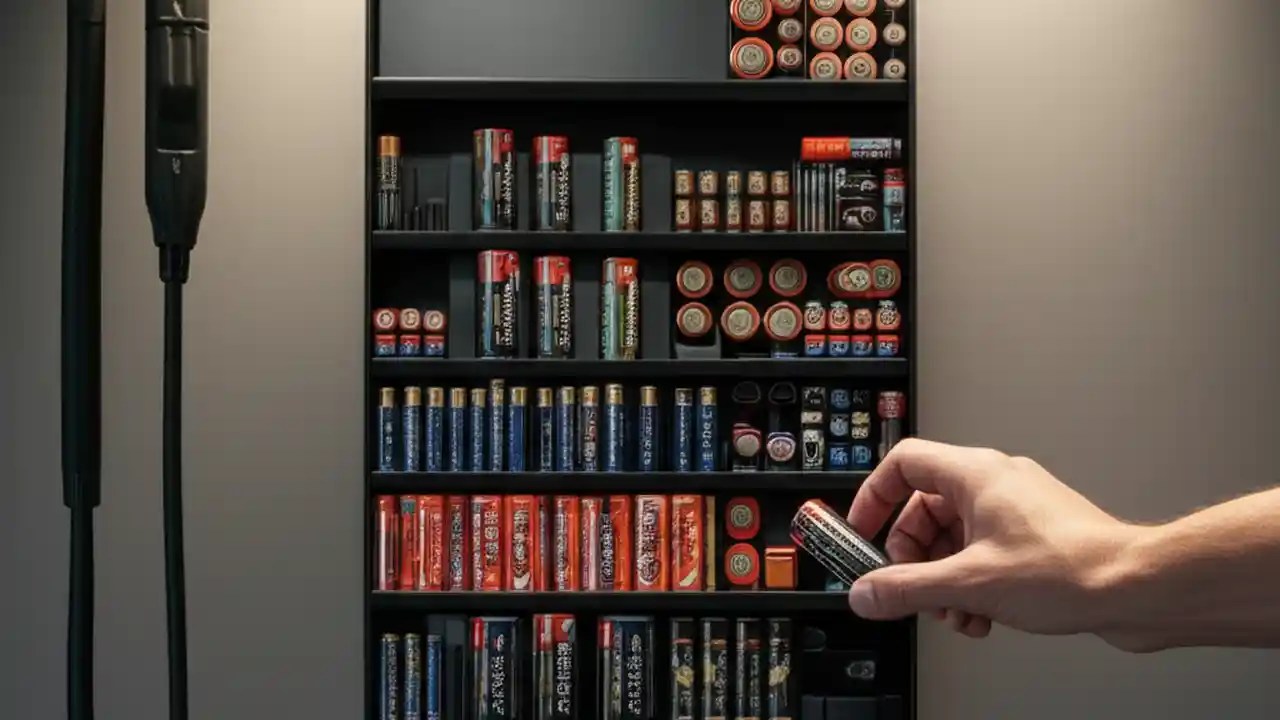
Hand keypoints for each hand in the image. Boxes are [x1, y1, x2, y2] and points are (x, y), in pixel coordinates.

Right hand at [845, 438, 1142, 644]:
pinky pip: (983, 553)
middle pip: (925, 509)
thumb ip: (907, 589)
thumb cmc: (1070, 567)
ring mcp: (1017, 509)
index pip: (903, 463)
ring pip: (955, 537)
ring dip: (944, 579)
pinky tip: (982, 615)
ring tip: (955, 611)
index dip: (874, 497)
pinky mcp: (1035, 535)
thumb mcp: (968, 583)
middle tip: (911, 587)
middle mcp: (996, 482)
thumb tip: (867, 592)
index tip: (862, 530)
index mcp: (975, 474)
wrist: (1135, 588)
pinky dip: (973, 583)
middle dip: (913, 557)